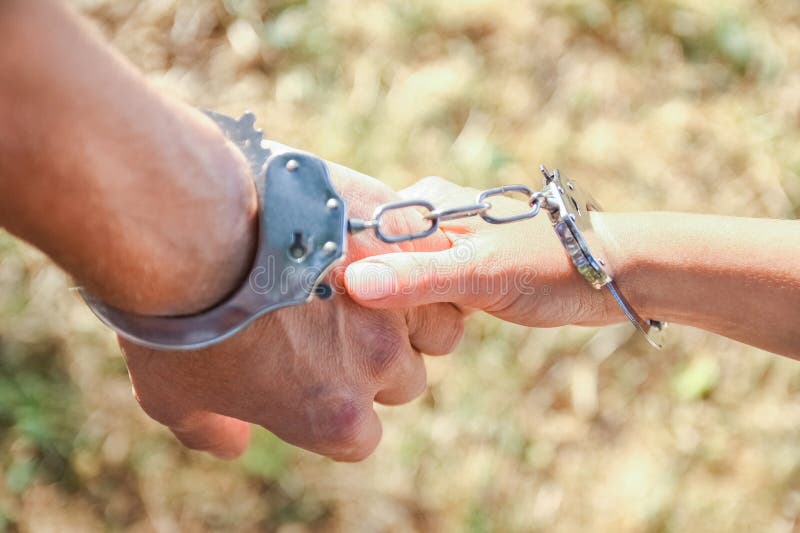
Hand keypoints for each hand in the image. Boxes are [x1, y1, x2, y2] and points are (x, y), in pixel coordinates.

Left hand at [121, 168, 463, 461]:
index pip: (362, 437)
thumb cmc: (177, 317)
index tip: (315, 384)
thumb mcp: (174, 396)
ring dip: (412, 316)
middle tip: (335, 327)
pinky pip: (436, 264)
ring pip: (437, 327)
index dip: (338, 412)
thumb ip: (212, 430)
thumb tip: (232, 444)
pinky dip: (420, 263)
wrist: (193, 223)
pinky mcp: (399, 241)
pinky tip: (383, 250)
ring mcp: (396, 298)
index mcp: (334, 414)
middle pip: (405, 380)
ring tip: (374, 289)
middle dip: (376, 362)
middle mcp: (378, 362)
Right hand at [345, 177, 620, 327]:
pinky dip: (422, 311)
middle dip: (373, 292)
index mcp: (427, 203)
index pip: (362, 231)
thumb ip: (418, 278)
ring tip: (405, 330)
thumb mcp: (481, 275)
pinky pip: (424, 291)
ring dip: (399, 306)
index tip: (335, 306)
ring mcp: (447, 243)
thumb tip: (354, 282)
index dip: (344, 267)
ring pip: (401, 278)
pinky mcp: (462, 267)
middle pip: (377, 257)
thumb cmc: (552, 266)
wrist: (611, 274)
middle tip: (374, 329)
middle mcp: (432, 216)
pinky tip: (425, 329)